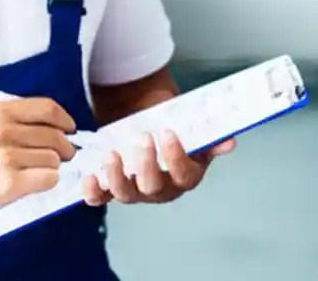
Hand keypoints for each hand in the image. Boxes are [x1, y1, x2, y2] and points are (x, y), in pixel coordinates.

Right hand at [0, 97, 77, 224]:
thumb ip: (14, 122)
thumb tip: (54, 128)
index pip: (47, 109)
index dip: (65, 120)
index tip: (70, 129)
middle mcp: (4, 131)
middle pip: (56, 136)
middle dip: (63, 149)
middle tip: (60, 158)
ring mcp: (7, 157)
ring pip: (54, 159)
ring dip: (51, 168)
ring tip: (36, 173)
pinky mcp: (10, 183)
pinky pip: (48, 179)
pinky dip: (46, 182)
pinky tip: (33, 184)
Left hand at [82, 130, 233, 205]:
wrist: (141, 118)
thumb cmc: (169, 124)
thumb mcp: (190, 127)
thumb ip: (208, 135)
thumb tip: (229, 142)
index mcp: (184, 176)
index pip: (184, 176)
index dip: (175, 158)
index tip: (167, 133)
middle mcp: (161, 189)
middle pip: (154, 187)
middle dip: (147, 164)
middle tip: (142, 137)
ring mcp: (134, 191)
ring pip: (126, 195)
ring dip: (117, 176)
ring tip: (111, 154)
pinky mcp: (110, 188)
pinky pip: (100, 198)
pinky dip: (93, 191)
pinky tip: (88, 176)